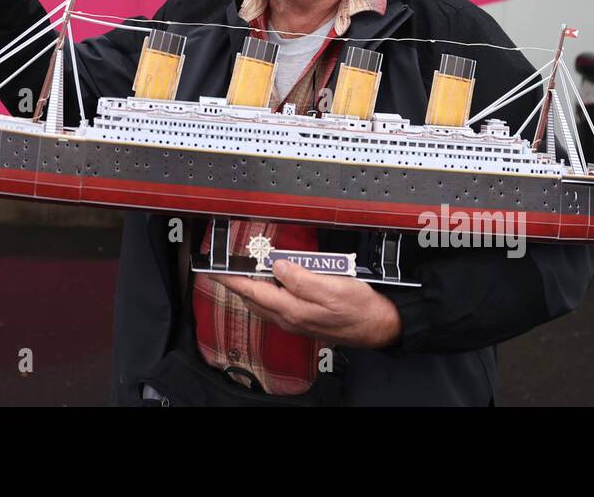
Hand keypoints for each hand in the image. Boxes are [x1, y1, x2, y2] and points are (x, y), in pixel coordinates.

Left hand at [212, 260, 401, 349]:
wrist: (379, 327)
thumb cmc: (360, 308)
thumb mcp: (332, 287)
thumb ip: (301, 278)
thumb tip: (278, 267)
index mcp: (292, 309)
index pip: (252, 290)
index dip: (231, 279)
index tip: (214, 270)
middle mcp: (290, 318)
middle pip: (253, 298)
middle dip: (237, 282)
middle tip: (227, 265)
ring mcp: (296, 321)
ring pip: (264, 303)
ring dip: (252, 287)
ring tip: (244, 270)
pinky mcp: (304, 319)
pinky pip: (276, 305)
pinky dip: (267, 292)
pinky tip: (272, 283)